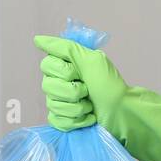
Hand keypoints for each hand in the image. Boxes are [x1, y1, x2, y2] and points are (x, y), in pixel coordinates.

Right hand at [33, 34, 160, 160]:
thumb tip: (37, 39)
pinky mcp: (64, 122)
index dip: (65, 71)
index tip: (81, 73)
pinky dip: (76, 121)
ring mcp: (61, 103)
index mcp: (65, 66)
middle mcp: (60, 83)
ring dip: (77, 107)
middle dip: (72, 91)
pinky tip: (89, 118)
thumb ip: (64, 47)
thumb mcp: (92, 60)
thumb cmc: (111, 86)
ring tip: (92, 106)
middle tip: (89, 92)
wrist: (123, 114)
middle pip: (47, 86)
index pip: (46, 65)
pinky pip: (57, 121)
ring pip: (52, 105)